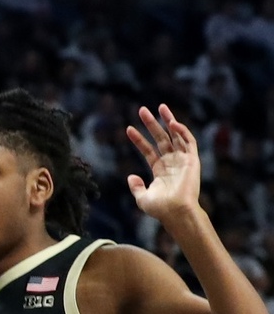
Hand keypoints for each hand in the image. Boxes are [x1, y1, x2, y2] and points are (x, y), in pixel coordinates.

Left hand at [126, 104, 201, 223]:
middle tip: (142, 110)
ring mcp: (182, 161)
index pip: (148, 150)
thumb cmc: (161, 209)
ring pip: (176, 136)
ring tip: (160, 107)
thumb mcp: (142, 198)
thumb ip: (136, 187)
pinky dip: (183, 131)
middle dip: (152, 124)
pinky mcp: (192, 161)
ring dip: (169, 121)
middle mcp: (172, 163)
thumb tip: (131, 176)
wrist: (176, 212)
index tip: (128, 128)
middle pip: (161, 139)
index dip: (138, 140)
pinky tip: (172, 122)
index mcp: (161, 171)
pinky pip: (189, 142)